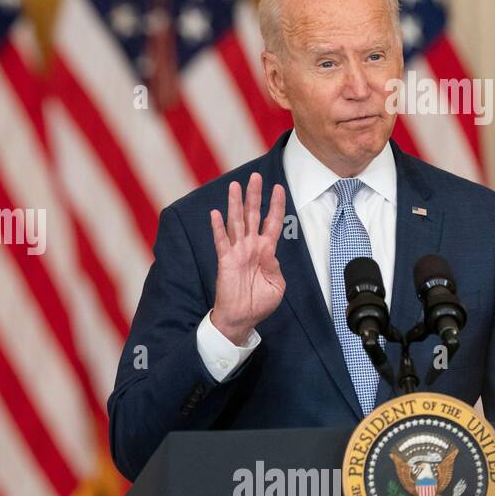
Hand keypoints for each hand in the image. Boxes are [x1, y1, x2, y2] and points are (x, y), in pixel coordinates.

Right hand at [208, 172, 286, 344]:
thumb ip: (275, 266)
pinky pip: (221, 241)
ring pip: (237, 222)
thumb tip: (269, 252)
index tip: (279, 188)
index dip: (276, 206)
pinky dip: (218, 227)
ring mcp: (237, 252)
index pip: (272, 223)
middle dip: (254, 196)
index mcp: (266, 252)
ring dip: (235, 204)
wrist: (241, 319)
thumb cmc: (259, 304)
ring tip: (235, 185)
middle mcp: (251, 247)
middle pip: (253, 215)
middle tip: (255, 177)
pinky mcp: (225, 260)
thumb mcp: (277, 286)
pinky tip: (215, 213)